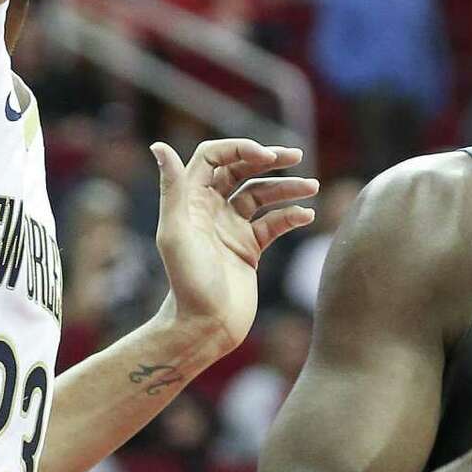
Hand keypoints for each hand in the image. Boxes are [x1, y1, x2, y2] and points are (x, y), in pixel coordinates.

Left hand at [151, 139, 317, 352]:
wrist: (206, 326)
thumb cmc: (188, 282)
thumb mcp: (177, 232)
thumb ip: (173, 189)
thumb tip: (159, 145)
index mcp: (191, 201)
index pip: (213, 158)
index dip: (239, 149)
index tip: (266, 156)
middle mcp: (211, 210)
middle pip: (241, 171)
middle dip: (269, 160)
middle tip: (296, 155)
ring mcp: (231, 228)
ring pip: (262, 195)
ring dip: (287, 188)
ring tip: (312, 187)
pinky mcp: (249, 248)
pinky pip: (274, 223)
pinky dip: (291, 216)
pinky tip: (307, 215)